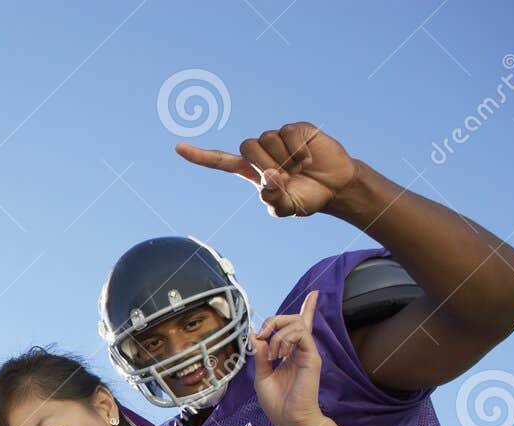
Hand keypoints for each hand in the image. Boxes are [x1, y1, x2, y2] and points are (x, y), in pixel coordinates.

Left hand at [176, 121, 359, 218]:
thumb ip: (273, 199)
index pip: (220, 161)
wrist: (335, 187)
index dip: (200, 156)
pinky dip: (298, 151)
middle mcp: (261, 151)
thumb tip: (267, 177)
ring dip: (285, 159)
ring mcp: (278, 138)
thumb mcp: (286, 207)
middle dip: (264, 163)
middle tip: (285, 177)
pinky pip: (288, 134)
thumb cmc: (306, 197)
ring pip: (267, 139)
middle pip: (246, 146)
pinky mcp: (296, 129)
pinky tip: (308, 160)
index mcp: (251, 171)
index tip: (178, 148)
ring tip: (299, 169)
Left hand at [250, 291, 323, 425]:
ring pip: (296, 323)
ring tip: (272, 354)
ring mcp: (307, 352)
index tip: (314, 294)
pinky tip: (280, 354)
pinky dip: (285, 338)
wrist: (290, 419)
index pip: (299, 325)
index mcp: (290, 353)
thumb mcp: (261, 376)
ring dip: (277, 334)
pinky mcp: (312, 357)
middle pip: (293, 319)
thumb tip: (255, 336)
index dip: (307, 308)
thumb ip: (259, 355)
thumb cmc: (277, 402)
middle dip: (273, 320)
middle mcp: (300, 349)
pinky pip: (301, 333)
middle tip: (261, 337)